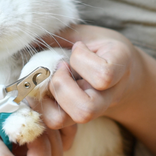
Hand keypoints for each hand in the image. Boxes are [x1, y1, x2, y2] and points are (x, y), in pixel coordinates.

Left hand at [35, 25, 155, 155]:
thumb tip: (30, 34)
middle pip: (85, 109)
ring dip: (49, 97)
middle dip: (61, 85)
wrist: (125, 73)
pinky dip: (42, 105)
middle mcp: (110, 95)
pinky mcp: (75, 119)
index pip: (103, 75)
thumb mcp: (89, 35)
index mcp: (120, 66)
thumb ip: (64, 34)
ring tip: (53, 79)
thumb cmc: (102, 48)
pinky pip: (53, 122)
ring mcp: (94, 111)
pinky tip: (48, 88)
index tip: (77, 48)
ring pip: (64, 120)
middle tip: (61, 67)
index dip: (81, 60)